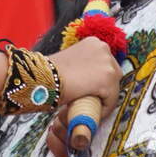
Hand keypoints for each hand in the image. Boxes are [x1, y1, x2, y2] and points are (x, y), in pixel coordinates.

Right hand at [44, 39, 122, 156]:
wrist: (42, 77)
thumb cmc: (48, 73)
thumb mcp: (69, 62)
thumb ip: (80, 67)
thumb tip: (84, 80)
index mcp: (93, 42)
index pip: (104, 65)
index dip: (97, 81)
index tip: (90, 91)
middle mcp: (103, 48)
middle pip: (112, 75)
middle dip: (103, 89)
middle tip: (89, 99)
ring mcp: (108, 63)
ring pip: (113, 88)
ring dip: (102, 99)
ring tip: (88, 107)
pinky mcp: (108, 79)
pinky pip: (110, 100)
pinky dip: (103, 110)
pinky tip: (90, 113)